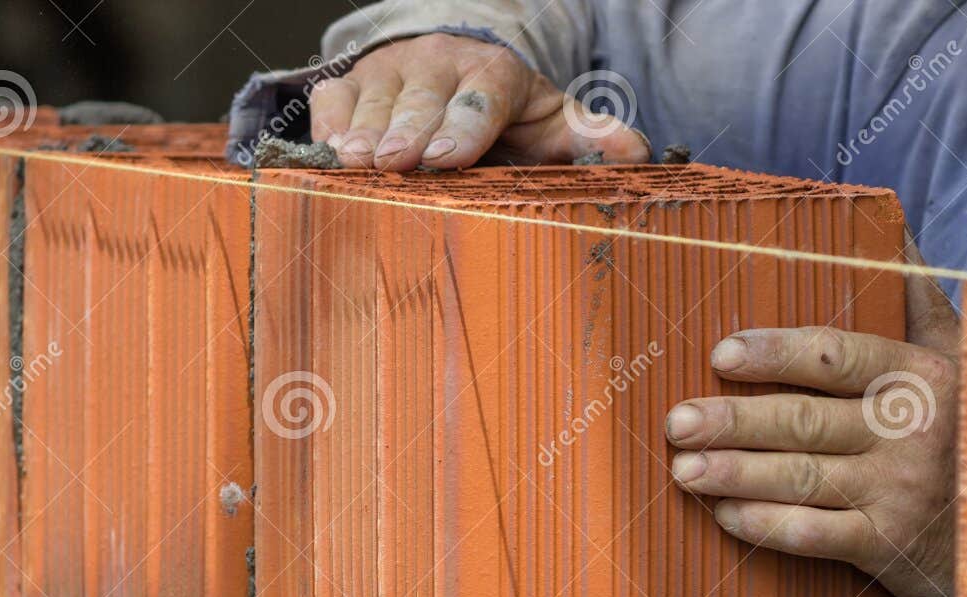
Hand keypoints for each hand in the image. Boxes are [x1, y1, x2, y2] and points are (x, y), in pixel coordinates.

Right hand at [308, 33, 650, 170]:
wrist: (453, 71)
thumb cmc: (506, 112)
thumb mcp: (551, 120)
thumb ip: (590, 137)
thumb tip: (639, 154)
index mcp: (493, 74)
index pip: (481, 96)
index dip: (465, 126)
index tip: (450, 159)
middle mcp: (438, 62)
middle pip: (420, 98)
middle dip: (407, 131)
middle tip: (394, 163)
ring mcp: (391, 70)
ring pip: (373, 98)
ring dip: (363, 132)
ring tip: (356, 163)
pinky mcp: (351, 81)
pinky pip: (332, 99)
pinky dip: (328, 126)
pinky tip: (329, 157)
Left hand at [666, 272, 960, 596]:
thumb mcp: (961, 358)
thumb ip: (919, 298)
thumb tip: (891, 227)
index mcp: (921, 375)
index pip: (836, 356)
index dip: (774, 353)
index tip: (721, 353)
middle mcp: (910, 431)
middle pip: (804, 419)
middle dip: (733, 420)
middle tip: (677, 422)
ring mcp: (898, 490)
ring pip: (801, 476)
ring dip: (735, 473)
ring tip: (683, 469)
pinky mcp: (887, 544)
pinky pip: (814, 534)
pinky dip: (765, 526)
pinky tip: (726, 515)